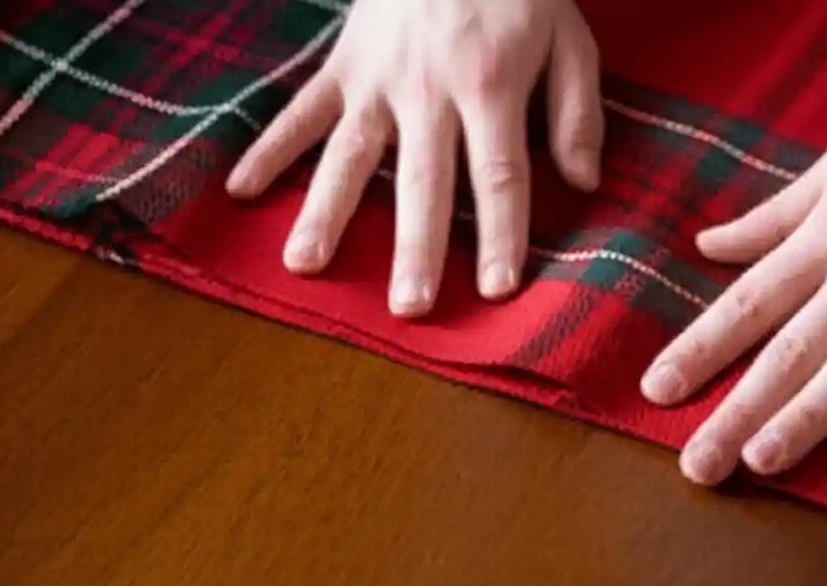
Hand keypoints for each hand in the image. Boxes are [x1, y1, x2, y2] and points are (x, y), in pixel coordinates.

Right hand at [226, 0, 602, 314]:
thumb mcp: (570, 38)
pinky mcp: (342, 63)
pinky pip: (302, 109)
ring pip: (350, 154)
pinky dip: (269, 147)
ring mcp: (377, 78)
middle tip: (408, 306)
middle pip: (424, 181)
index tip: (498, 290)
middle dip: (417, 246)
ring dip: (327, 211)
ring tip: (306, 264)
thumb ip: (578, 112)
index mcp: (491, 85)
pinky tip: (243, 190)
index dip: (501, 234)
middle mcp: (429, 89)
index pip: (498, 174)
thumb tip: (583, 184)